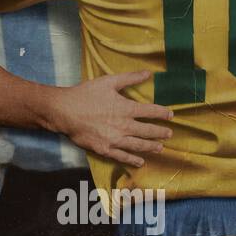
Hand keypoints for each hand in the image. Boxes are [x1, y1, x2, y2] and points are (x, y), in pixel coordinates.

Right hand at [48, 71, 173, 165]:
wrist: (64, 111)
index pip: (150, 112)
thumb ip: (130, 78)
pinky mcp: (104, 149)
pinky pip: (122, 156)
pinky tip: (140, 161)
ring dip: (151, 147)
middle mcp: (123, 126)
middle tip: (169, 134)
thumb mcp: (108, 82)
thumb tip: (148, 73)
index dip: (162, 113)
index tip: (171, 115)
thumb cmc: (86, 94)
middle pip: (147, 131)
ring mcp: (114, 139)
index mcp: (125, 108)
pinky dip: (133, 159)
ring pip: (138, 145)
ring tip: (160, 148)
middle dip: (160, 132)